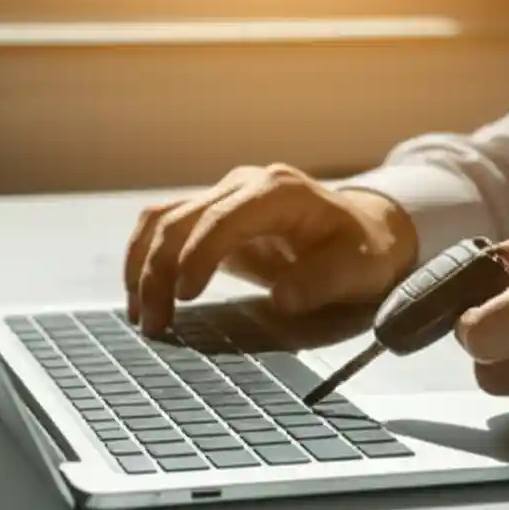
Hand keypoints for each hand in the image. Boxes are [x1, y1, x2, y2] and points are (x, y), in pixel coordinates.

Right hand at [125, 164, 417, 334]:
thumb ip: (322, 282)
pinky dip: (146, 259)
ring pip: (162, 220)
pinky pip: (165, 228)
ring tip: (142, 317)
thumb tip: (282, 299)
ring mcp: (224, 196)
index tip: (185, 298)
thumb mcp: (357, 270)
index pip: (222, 219)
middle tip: (155, 325)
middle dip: (158, 271)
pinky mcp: (214, 215)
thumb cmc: (364, 251)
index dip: (197, 257)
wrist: (367, 232)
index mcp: (279, 192)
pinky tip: (141, 296)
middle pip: (180, 219)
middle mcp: (244, 185)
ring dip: (142, 266)